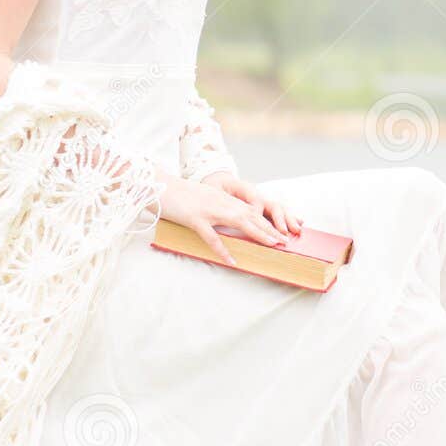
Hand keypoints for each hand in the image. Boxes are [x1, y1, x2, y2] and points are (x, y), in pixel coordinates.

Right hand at [157, 173, 292, 266]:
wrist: (160, 185)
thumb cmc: (181, 194)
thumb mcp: (205, 198)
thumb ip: (220, 206)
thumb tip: (232, 218)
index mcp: (224, 198)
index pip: (251, 211)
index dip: (268, 221)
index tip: (281, 231)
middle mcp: (222, 203)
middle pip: (251, 217)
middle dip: (270, 229)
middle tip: (285, 241)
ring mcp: (209, 210)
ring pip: (240, 223)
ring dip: (258, 234)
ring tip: (272, 246)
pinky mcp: (195, 219)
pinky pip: (212, 237)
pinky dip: (223, 249)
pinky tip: (232, 260)